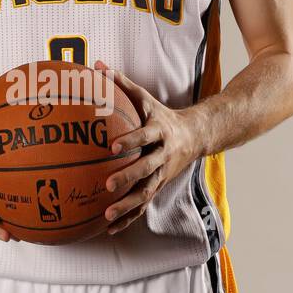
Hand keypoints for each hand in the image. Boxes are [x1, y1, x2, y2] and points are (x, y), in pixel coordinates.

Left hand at [95, 60, 198, 235]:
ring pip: (145, 192)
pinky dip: (128, 217)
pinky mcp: (160, 186)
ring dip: (127, 206)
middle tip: (107, 185)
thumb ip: (121, 83)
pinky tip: (109, 228)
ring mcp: (163, 174)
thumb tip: (96, 65)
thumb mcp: (145, 98)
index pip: (144, 136)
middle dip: (127, 177)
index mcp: (160, 132)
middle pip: (146, 168)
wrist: (197, 135)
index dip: (130, 140)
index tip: (112, 147)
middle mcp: (163, 155)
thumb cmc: (162, 115)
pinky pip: (143, 205)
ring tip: (106, 215)